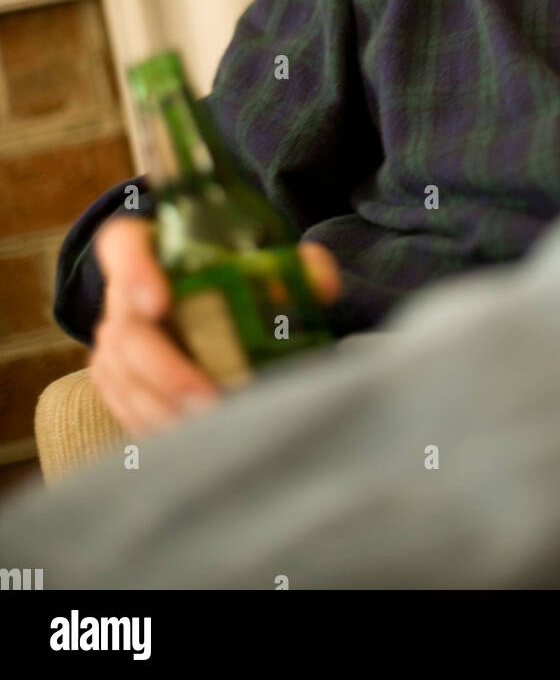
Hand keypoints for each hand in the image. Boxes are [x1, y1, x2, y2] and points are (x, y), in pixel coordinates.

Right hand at [89, 216, 340, 435]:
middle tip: (208, 400)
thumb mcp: (260, 259)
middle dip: (166, 370)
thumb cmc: (231, 275)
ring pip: (124, 376)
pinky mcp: (113, 377)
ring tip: (208, 430)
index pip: (124, 245)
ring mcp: (113, 339)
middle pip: (128, 330)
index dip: (134, 270)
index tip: (160, 301)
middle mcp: (122, 294)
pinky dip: (153, 424)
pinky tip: (190, 439)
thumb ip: (294, 265)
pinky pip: (123, 405)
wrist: (198, 298)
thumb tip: (323, 284)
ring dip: (162, 409)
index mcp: (148, 247)